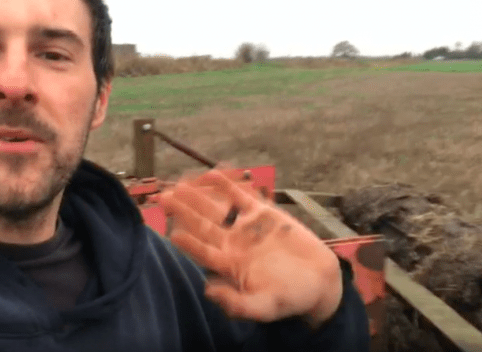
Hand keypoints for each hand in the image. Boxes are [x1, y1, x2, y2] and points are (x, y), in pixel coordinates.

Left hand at [158, 169, 342, 328]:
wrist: (319, 281)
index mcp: (229, 266)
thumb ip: (237, 305)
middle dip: (183, 212)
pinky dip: (228, 185)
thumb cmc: (290, 298)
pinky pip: (241, 197)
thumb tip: (208, 292)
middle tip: (162, 198)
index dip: (189, 243)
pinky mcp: (262, 215)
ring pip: (216, 208)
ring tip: (179, 183)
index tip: (173, 233)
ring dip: (198, 196)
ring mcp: (245, 228)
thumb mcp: (265, 307)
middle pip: (202, 225)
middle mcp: (231, 244)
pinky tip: (213, 173)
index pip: (203, 252)